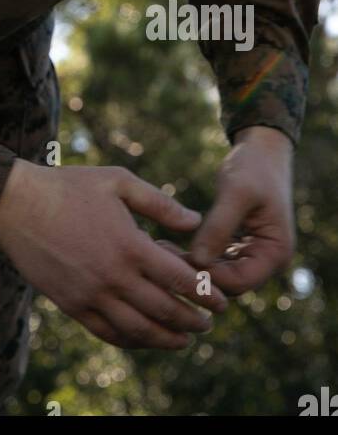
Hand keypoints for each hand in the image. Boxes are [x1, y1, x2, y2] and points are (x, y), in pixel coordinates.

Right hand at [0, 159, 228, 350]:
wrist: (15, 206)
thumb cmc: (68, 187)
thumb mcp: (117, 182)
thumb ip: (159, 203)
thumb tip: (194, 222)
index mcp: (130, 245)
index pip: (181, 281)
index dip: (207, 294)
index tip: (223, 302)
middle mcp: (114, 277)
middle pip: (166, 311)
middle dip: (193, 322)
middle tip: (208, 324)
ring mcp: (91, 295)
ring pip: (140, 330)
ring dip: (167, 339)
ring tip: (184, 340)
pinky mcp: (72, 305)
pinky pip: (108, 333)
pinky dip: (132, 341)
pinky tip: (144, 339)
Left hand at [167, 125, 295, 294]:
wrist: (262, 150)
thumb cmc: (254, 167)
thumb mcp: (236, 192)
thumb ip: (219, 227)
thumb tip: (197, 260)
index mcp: (275, 253)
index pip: (238, 282)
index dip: (206, 277)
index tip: (173, 262)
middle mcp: (267, 261)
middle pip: (227, 284)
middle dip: (195, 273)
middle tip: (158, 257)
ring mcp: (252, 255)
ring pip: (218, 274)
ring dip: (192, 266)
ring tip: (158, 249)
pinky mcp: (238, 246)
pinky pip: (215, 260)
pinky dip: (194, 255)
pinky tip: (167, 245)